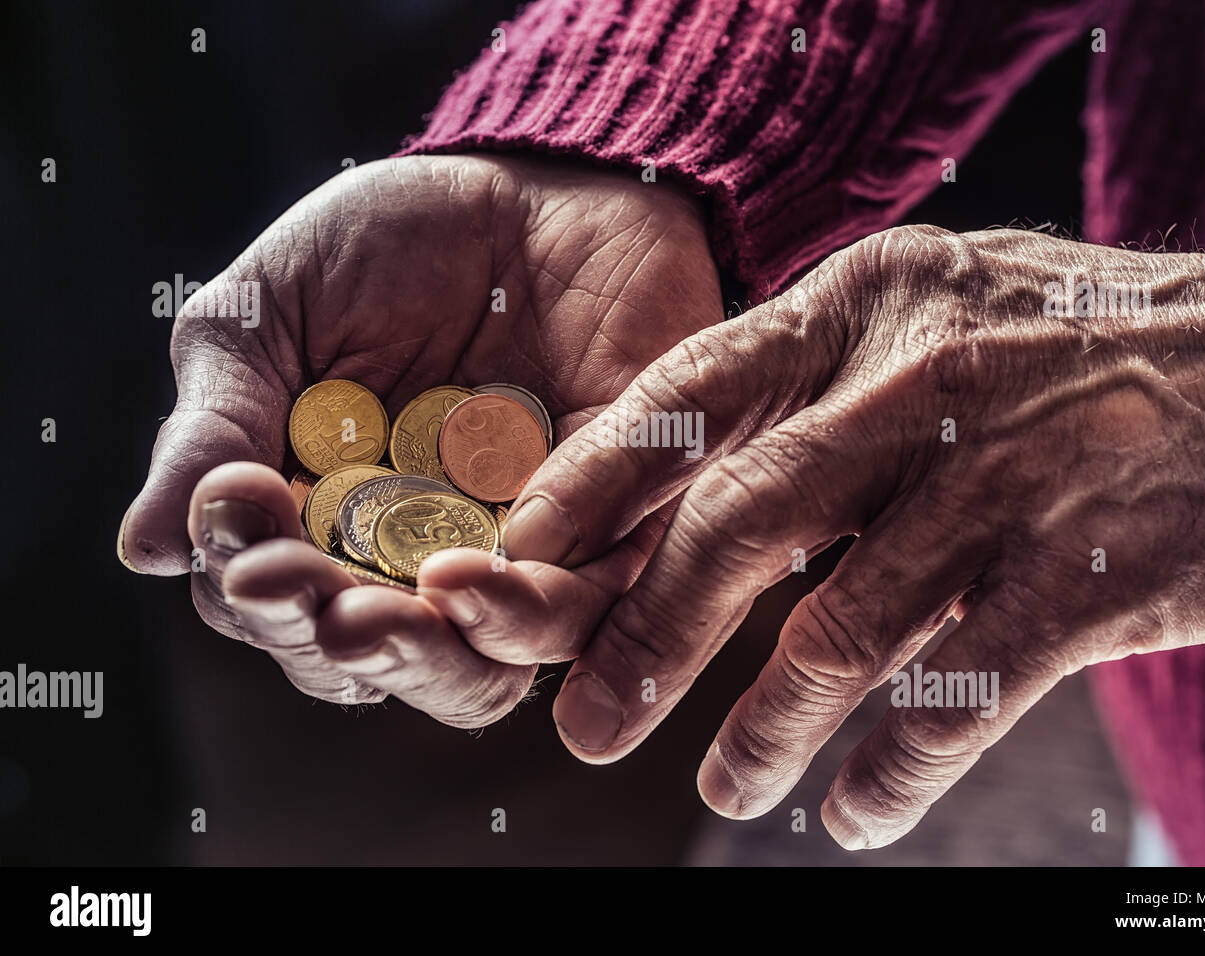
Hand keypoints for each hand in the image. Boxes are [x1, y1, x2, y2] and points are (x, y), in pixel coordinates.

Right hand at [119, 154, 721, 724]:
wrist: (544, 188)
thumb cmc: (394, 246)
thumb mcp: (272, 313)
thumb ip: (218, 422)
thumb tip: (147, 547)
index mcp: (321, 521)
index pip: (275, 608)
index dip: (256, 598)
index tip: (248, 546)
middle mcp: (415, 559)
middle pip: (373, 663)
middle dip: (339, 645)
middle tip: (318, 608)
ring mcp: (515, 554)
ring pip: (477, 672)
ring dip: (428, 656)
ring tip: (389, 614)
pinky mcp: (610, 532)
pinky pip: (579, 608)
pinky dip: (526, 608)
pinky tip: (478, 570)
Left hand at [501, 225, 1204, 844]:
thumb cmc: (1079, 352)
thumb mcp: (935, 318)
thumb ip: (815, 390)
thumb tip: (680, 499)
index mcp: (865, 304)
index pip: (689, 398)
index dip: (592, 491)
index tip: (527, 574)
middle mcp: (924, 378)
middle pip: (739, 525)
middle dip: (646, 638)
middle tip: (589, 721)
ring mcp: (1012, 474)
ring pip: (840, 630)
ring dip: (765, 728)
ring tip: (728, 786)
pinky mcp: (1096, 567)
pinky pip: (961, 694)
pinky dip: (896, 767)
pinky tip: (859, 805)